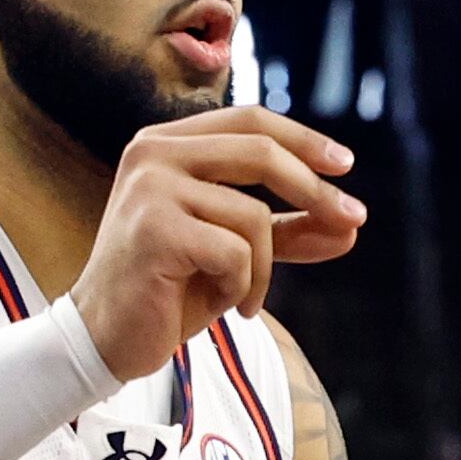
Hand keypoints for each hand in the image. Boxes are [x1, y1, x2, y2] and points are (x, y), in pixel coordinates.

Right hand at [69, 108, 367, 377]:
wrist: (107, 338)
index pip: (249, 121)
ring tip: (241, 296)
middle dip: (315, 190)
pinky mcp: (155, 230)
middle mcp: (153, 153)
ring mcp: (150, 188)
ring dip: (262, 269)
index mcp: (167, 143)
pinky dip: (242, 287)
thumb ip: (288, 230)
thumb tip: (352, 224)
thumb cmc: (169, 288)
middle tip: (353, 220)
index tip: (346, 164)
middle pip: (259, 152)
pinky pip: (235, 253)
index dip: (303, 139)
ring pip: (252, 215)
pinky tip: (219, 304)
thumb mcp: (235, 250)